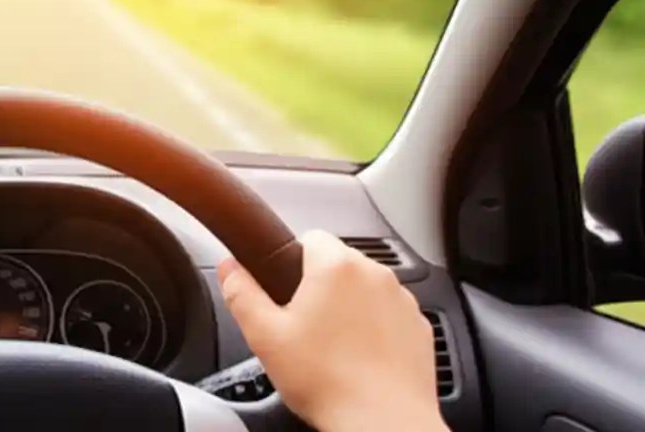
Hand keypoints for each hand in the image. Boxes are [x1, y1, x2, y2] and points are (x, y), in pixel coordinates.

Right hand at [218, 231, 446, 431]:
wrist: (382, 423)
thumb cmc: (327, 381)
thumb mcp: (265, 336)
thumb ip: (242, 293)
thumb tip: (230, 268)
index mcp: (336, 267)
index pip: (310, 237)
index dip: (291, 262)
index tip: (286, 292)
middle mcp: (376, 275)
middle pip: (339, 263)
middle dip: (320, 286)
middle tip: (303, 326)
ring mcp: (403, 301)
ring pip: (366, 290)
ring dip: (350, 307)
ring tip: (333, 347)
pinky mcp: (419, 328)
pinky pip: (390, 316)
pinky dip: (376, 330)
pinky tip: (359, 359)